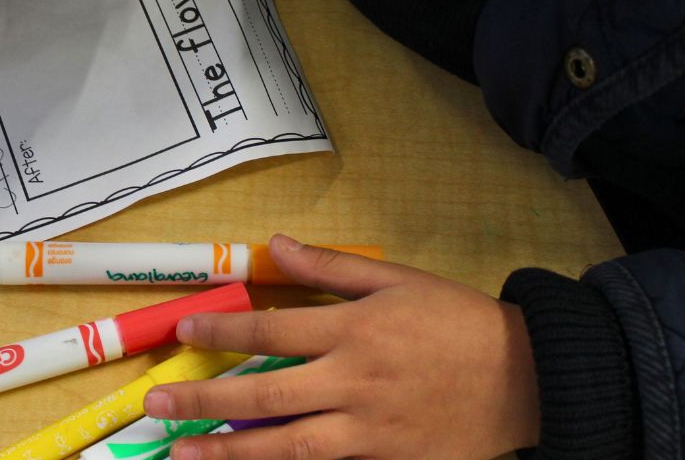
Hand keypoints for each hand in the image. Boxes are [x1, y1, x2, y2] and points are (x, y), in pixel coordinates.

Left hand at [145, 235, 539, 459]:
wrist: (527, 379)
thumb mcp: (396, 281)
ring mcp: (370, 431)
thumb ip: (328, 268)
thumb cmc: (457, 322)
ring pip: (288, 447)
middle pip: (267, 396)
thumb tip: (271, 246)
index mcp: (355, 332)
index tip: (184, 334)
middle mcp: (355, 384)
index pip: (273, 333)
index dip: (223, 334)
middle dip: (205, 400)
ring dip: (231, 453)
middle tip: (157, 405)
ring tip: (183, 455)